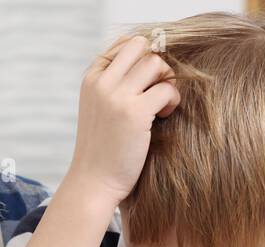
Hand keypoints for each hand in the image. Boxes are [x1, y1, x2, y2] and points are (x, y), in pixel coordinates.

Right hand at [63, 34, 180, 208]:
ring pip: (155, 63)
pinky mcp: (134, 113)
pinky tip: (163, 116)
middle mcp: (102, 82)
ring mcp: (117, 96)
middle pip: (141, 46)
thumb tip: (151, 60)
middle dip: (156, 64)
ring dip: (167, 80)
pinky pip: (166, 89)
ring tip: (161, 104)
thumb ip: (114, 85)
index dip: (143, 57)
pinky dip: (172, 100)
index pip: (124, 44)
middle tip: (158, 89)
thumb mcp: (99, 109)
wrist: (93, 183)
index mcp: (91, 79)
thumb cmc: (101, 150)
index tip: (148, 80)